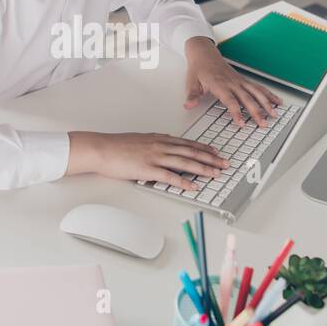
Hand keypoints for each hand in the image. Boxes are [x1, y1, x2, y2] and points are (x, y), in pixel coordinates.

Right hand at [66, 131, 228, 191]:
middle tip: (224, 163)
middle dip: (210, 158)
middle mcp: (161, 146)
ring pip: (186, 162)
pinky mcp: (148, 169)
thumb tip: (164, 147)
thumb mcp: (139, 141)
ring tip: (216, 174)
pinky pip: (170, 176)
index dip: (203, 148)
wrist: (102, 149)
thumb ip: (153, 144)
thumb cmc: (117, 146)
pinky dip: (184, 181)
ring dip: (203, 168)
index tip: (215, 152)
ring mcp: (156, 157)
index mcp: (159, 139)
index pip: (187, 143)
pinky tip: (194, 186)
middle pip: (191, 152)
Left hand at [182, 37, 281, 127]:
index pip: (230, 101)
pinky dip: (269, 94)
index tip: (241, 123)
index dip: (236, 112)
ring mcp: (240, 81)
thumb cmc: (199, 68)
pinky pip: (259, 87)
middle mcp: (232, 83)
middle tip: (263, 124)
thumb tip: (188, 105)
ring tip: (274, 114)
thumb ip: (192, 96)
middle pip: (247, 99)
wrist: (204, 53)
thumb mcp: (192, 82)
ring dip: (266, 103)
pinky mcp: (243, 80)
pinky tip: (277, 102)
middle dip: (256, 112)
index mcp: (220, 84)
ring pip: (256, 92)